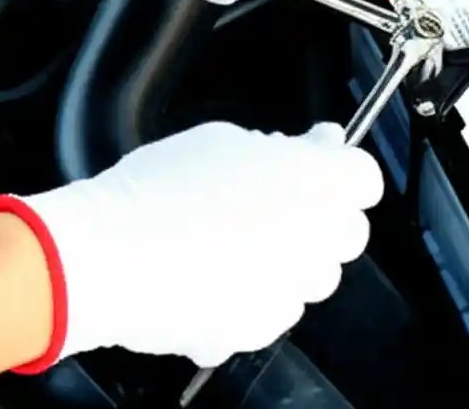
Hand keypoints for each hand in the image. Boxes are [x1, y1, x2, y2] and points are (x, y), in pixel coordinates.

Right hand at [0, 122, 383, 371]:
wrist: (104, 257)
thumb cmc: (155, 191)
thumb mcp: (222, 139)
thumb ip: (283, 145)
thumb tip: (316, 144)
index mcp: (314, 181)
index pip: (364, 178)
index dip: (340, 172)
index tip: (319, 168)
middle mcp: (314, 239)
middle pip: (348, 233)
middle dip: (320, 218)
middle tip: (273, 204)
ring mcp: (290, 290)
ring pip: (312, 278)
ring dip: (288, 260)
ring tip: (232, 243)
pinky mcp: (260, 329)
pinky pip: (271, 311)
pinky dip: (252, 297)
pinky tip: (211, 276)